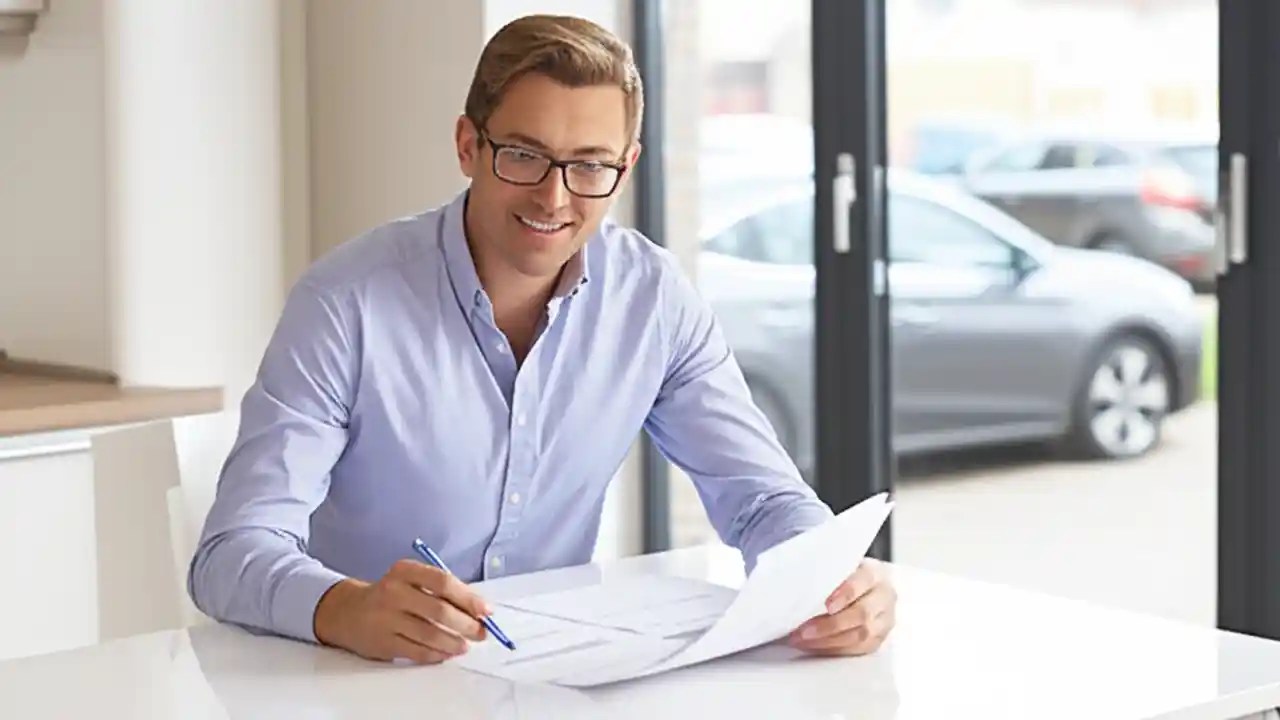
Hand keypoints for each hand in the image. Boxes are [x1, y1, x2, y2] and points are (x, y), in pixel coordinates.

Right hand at [313, 559, 489, 664]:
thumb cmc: (391, 595)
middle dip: (466, 624)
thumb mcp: (411, 581)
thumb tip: (478, 610)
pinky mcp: (383, 642)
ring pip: (430, 634)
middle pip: (439, 610)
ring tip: (465, 645)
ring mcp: (386, 618)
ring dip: (454, 642)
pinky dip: (437, 654)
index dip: (469, 598)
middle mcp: (394, 592)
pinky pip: (417, 651)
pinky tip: (446, 653)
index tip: (486, 611)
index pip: (443, 582)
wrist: (347, 612)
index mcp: (405, 571)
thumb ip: (442, 591)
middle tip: (481, 632)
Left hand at [788, 557, 895, 655]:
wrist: (864, 587)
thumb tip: (795, 586)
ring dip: (827, 641)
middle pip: (862, 614)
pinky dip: (833, 650)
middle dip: (829, 625)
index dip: (845, 594)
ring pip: (860, 635)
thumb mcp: (837, 568)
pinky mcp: (879, 639)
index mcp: (874, 573)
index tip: (826, 604)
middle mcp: (884, 597)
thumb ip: (825, 575)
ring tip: (802, 641)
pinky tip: (814, 647)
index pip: (862, 582)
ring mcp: (885, 620)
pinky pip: (858, 649)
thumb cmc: (844, 576)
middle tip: (803, 631)